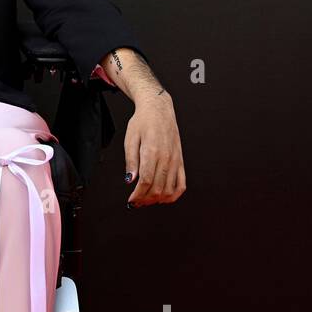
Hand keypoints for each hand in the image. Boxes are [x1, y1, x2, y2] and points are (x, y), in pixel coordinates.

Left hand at [123, 92, 185, 207]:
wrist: (159, 109)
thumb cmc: (143, 122)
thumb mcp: (130, 139)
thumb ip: (131, 161)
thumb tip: (129, 180)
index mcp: (152, 151)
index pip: (146, 181)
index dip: (138, 195)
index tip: (130, 200)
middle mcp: (166, 157)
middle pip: (158, 188)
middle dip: (145, 200)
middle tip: (135, 202)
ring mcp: (176, 160)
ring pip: (169, 189)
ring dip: (157, 199)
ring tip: (146, 200)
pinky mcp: (180, 161)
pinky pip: (181, 184)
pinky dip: (174, 195)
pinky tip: (163, 198)